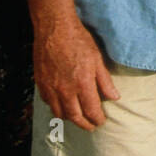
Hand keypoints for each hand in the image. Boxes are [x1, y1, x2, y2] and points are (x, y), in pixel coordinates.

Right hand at [32, 15, 119, 131]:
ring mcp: (50, 87)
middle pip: (74, 116)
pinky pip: (48, 102)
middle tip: (91, 126)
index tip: (101, 121)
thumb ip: (105, 81)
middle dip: (84, 124)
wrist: (55, 28)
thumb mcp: (97, 59)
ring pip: (59, 112)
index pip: (91, 110)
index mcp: (82, 83)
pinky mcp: (40, 83)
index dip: (97, 118)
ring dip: (69, 118)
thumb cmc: (79, 41)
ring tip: (77, 119)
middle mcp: (65, 89)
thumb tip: (114, 97)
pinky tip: (61, 105)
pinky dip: (56, 108)